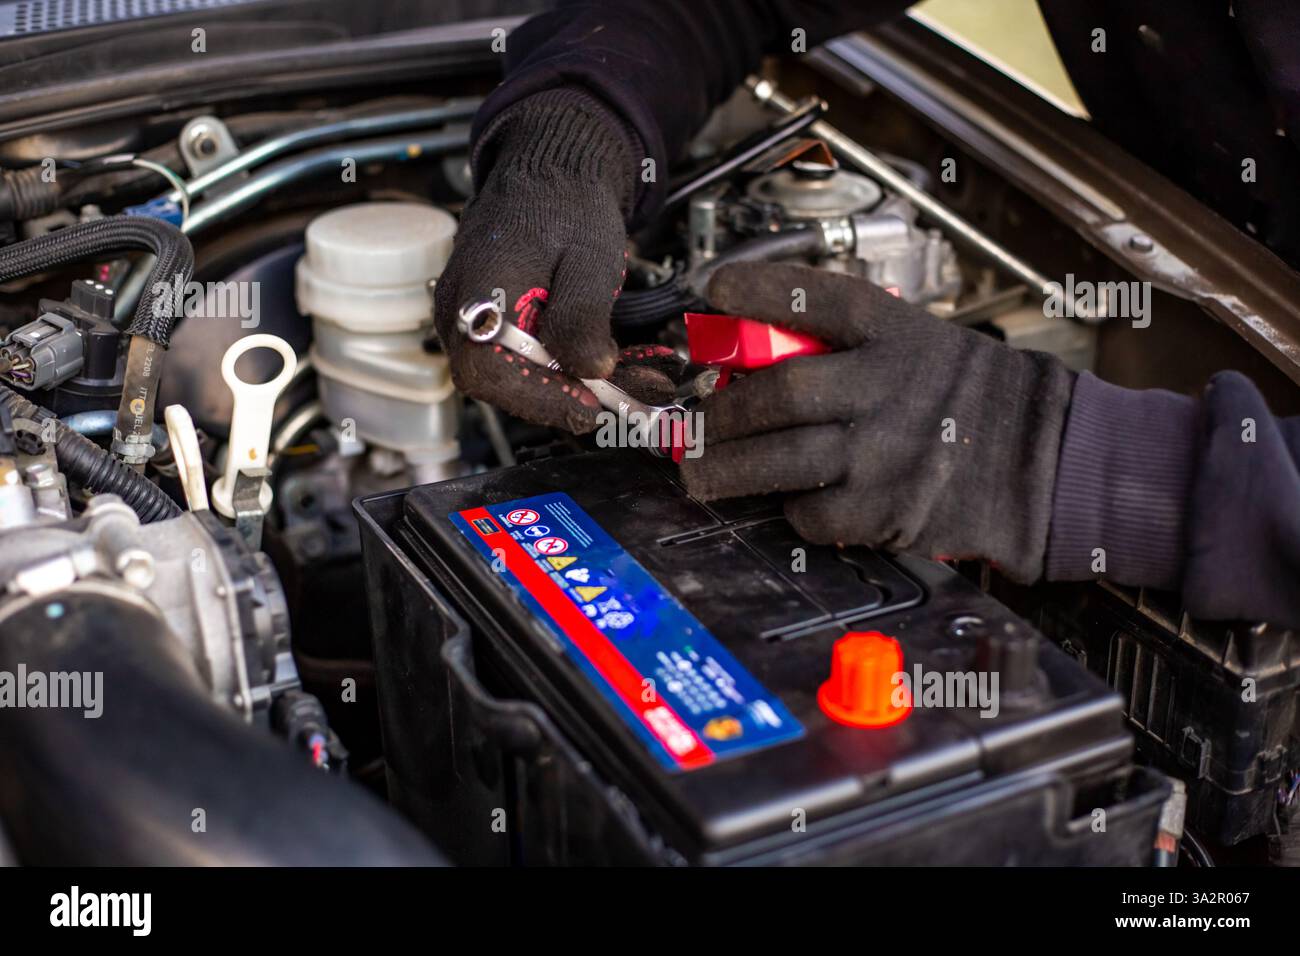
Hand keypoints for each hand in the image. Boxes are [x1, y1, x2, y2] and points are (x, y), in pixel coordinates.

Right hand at [433, 89, 634, 432]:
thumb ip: (584, 316)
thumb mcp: (588, 259)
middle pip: (501, 382)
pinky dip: (565, 367)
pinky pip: (521, 359)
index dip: (539, 398)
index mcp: (478, 289)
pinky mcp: (490, 321)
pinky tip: (607, 362)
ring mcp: (471, 317)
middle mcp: (461, 310)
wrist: (554, 168)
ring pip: (515, 375)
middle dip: (565, 397)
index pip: (489, 369)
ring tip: (629, 378)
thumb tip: (591, 370)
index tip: (588, 407)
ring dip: (572, 385)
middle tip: (620, 397)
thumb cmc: (567, 204)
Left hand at [680, 263, 1075, 581]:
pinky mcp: (887, 510)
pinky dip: (789, 507)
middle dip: (722, 410)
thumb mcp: (921, 345)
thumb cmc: (971, 402)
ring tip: (698, 472)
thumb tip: (754, 362)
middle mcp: (888, 386)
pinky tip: (789, 499)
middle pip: (780, 391)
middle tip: (694, 425)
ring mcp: (887, 451)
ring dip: (726, 468)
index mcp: (897, 333)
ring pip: (779, 459)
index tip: (713, 290)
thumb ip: (850, 349)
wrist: (1042, 464)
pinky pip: (810, 511)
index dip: (757, 289)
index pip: (816, 297)